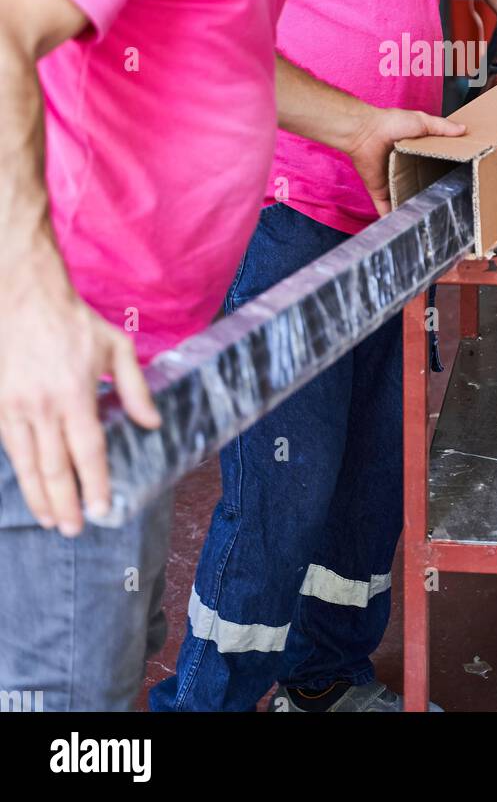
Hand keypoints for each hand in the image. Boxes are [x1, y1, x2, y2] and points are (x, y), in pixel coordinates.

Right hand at [0, 267, 159, 534]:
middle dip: (65, 504)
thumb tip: (152, 423)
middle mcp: (43, 406)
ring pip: (27, 465)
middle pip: (55, 467)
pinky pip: (9, 447)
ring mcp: (15, 407)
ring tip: (50, 521)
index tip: (102, 508)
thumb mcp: (116, 347)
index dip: (95, 484)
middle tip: (74, 529)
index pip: (87, 451)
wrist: (24, 298)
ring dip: (39, 498)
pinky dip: (20, 472)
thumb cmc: (73, 322)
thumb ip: (135, 388)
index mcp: (75, 393)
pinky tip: (30, 488)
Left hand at [348, 107, 466, 215]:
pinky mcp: (380, 192)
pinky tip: (404, 227)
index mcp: (414, 153)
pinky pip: (387, 209)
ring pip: (406, 201)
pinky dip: (393, 218)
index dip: (444, 176)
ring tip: (429, 222)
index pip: (432, 168)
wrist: (365, 133)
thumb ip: (442, 128)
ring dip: (414, 210)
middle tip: (446, 208)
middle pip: (420, 187)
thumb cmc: (390, 124)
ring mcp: (392, 183)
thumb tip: (463, 130)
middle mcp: (404, 170)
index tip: (457, 186)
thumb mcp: (422, 122)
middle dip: (430, 197)